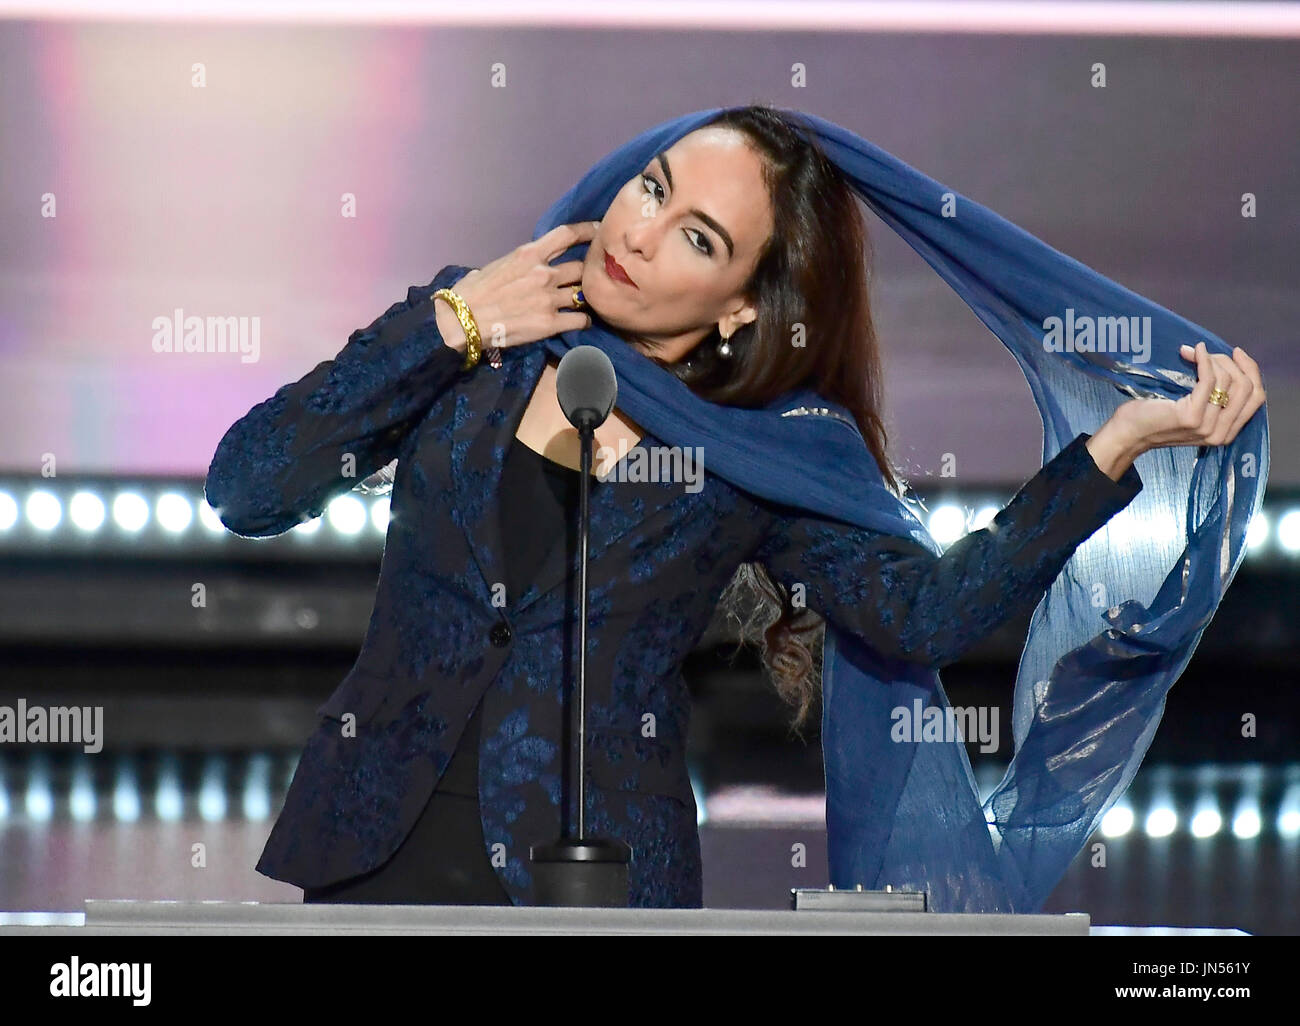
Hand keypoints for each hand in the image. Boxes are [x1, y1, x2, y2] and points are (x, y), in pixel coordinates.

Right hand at [434, 221, 598, 353]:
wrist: (462, 321)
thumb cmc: (472, 292)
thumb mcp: (498, 266)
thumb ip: (520, 263)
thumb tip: (526, 267)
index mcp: (528, 254)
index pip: (567, 235)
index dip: (588, 231)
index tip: (600, 230)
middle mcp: (543, 273)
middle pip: (581, 267)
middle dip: (587, 272)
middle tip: (591, 277)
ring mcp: (548, 299)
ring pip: (583, 294)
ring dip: (585, 298)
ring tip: (587, 302)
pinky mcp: (550, 324)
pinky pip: (580, 319)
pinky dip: (583, 320)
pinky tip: (581, 322)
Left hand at [1107, 342, 1266, 458]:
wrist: (1128, 433)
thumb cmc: (1156, 417)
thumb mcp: (1195, 409)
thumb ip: (1216, 398)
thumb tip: (1229, 363)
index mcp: (1227, 432)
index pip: (1257, 397)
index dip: (1251, 371)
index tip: (1237, 354)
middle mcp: (1221, 433)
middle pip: (1247, 387)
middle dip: (1231, 363)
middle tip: (1209, 353)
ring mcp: (1207, 426)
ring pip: (1229, 381)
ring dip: (1213, 360)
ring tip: (1192, 354)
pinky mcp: (1192, 416)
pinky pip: (1209, 379)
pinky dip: (1204, 360)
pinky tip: (1194, 352)